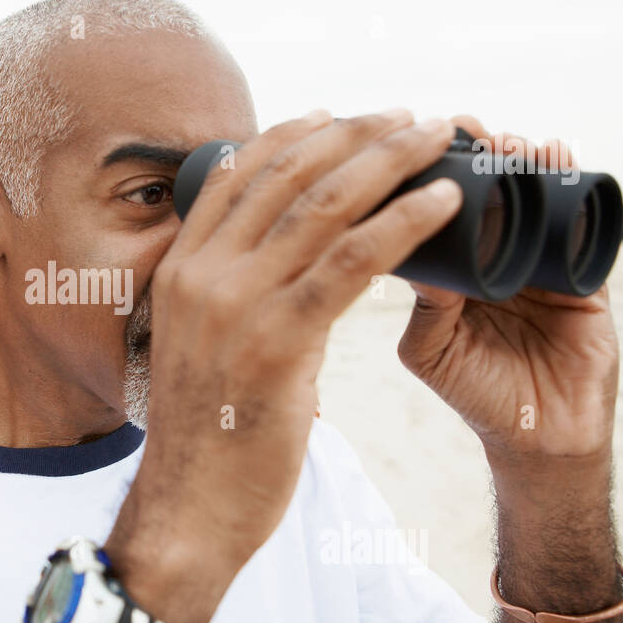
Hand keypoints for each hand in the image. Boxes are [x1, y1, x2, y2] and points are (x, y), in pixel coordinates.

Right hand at [106, 109, 463, 622]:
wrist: (188, 508)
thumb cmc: (204, 434)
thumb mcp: (199, 348)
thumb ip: (231, 297)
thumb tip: (281, 265)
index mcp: (180, 270)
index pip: (236, 175)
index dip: (292, 134)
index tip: (339, 113)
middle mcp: (202, 274)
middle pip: (287, 176)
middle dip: (355, 133)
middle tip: (408, 115)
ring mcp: (236, 305)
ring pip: (323, 207)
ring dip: (388, 161)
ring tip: (438, 135)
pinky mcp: (279, 342)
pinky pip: (352, 263)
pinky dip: (403, 223)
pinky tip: (442, 200)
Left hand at [396, 116, 619, 463]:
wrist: (538, 436)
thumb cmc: (476, 393)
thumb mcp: (432, 350)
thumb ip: (425, 306)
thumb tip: (413, 248)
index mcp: (451, 271)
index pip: (436, 211)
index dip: (427, 175)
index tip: (413, 142)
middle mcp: (493, 256)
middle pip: (484, 189)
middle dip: (476, 153)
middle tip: (466, 130)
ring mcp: (538, 260)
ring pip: (530, 195)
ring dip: (521, 159)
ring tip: (510, 140)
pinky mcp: (581, 272)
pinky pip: (577, 220)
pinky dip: (569, 184)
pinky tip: (557, 157)